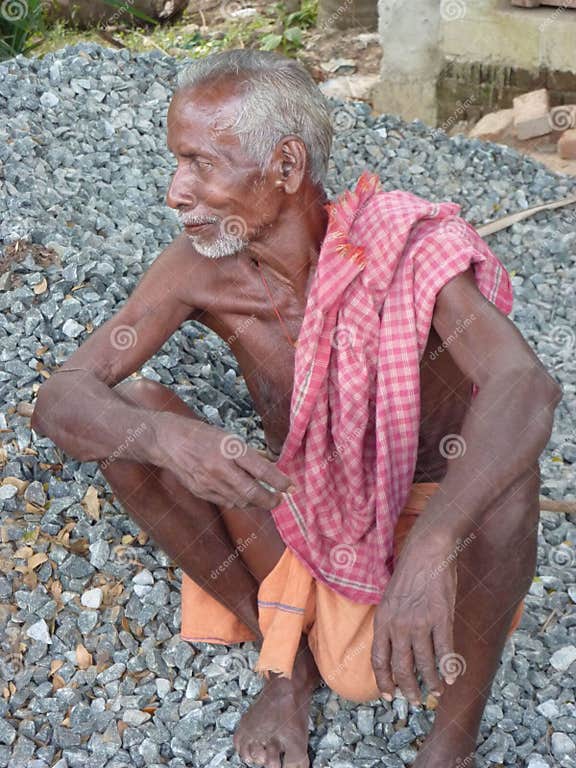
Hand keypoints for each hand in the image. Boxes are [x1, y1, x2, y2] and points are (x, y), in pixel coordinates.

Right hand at [150, 412, 294, 510]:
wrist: (168, 441)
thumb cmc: (201, 435)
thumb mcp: (228, 437)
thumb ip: (248, 454)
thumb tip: (270, 469)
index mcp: (230, 448)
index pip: (262, 470)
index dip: (280, 481)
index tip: (292, 487)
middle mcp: (220, 467)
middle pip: (253, 492)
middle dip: (271, 500)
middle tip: (280, 500)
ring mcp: (209, 482)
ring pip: (241, 501)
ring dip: (256, 502)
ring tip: (265, 498)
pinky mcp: (201, 492)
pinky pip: (226, 503)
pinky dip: (239, 502)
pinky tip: (245, 497)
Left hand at [371, 537, 458, 705]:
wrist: (426, 552)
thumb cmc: (409, 575)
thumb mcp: (389, 599)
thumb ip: (389, 624)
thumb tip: (391, 650)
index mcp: (382, 620)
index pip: (379, 660)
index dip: (383, 682)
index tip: (389, 696)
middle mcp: (398, 625)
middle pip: (402, 668)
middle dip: (408, 689)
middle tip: (415, 700)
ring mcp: (420, 622)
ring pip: (425, 664)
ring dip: (431, 683)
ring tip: (436, 691)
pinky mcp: (441, 618)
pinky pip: (445, 651)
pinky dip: (449, 669)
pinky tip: (452, 677)